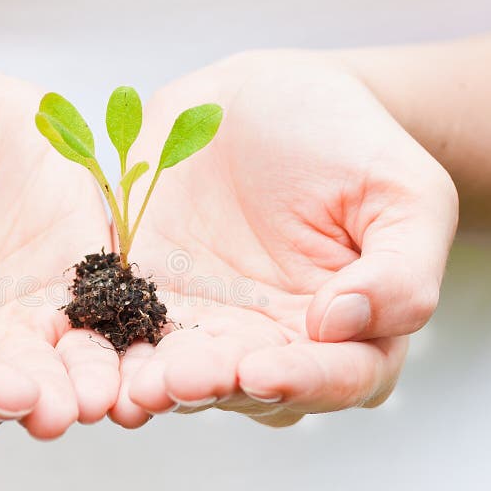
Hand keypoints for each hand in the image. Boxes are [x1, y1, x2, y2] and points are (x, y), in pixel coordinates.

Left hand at [109, 51, 457, 427]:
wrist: (266, 102)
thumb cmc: (347, 143)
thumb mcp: (403, 192)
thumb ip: (401, 266)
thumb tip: (345, 324)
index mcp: (345, 331)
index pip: (335, 377)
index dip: (302, 380)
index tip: (263, 370)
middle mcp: (270, 340)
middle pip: (245, 386)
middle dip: (212, 388)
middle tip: (180, 382)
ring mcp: (203, 324)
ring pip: (180, 371)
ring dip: (154, 382)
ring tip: (133, 383)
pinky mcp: (147, 296)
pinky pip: (124, 328)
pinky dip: (107, 345)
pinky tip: (87, 351)